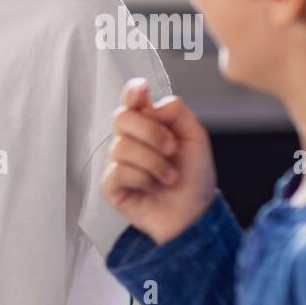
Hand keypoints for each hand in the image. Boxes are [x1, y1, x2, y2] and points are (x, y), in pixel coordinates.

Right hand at [101, 79, 216, 244]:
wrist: (193, 213)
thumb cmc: (194, 177)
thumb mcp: (195, 137)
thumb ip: (176, 112)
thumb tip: (149, 105)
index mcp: (149, 125)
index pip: (132, 100)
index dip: (132, 92)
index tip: (141, 91)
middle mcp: (130, 140)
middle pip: (122, 117)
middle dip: (152, 133)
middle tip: (172, 149)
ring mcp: (117, 162)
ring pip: (122, 147)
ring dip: (154, 163)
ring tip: (169, 177)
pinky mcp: (110, 184)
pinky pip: (118, 171)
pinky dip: (142, 179)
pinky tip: (152, 187)